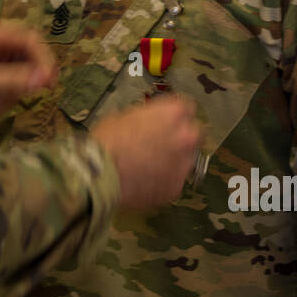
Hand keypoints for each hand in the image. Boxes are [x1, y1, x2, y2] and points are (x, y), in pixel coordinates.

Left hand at [0, 19, 56, 122]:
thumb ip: (13, 80)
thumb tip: (46, 79)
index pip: (31, 40)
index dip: (44, 61)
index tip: (49, 85)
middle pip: (28, 60)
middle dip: (17, 87)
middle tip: (4, 104)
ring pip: (20, 77)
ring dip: (5, 99)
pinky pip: (9, 85)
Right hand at [90, 95, 200, 211]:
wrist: (101, 173)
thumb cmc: (108, 140)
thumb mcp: (123, 116)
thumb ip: (145, 118)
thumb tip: (147, 123)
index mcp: (174, 113)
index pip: (188, 109)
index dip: (175, 115)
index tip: (168, 121)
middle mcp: (186, 137)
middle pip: (195, 133)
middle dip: (182, 137)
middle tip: (164, 143)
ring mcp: (183, 165)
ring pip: (187, 159)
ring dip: (175, 160)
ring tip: (152, 165)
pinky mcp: (176, 187)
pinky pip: (174, 180)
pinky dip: (164, 180)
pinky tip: (147, 180)